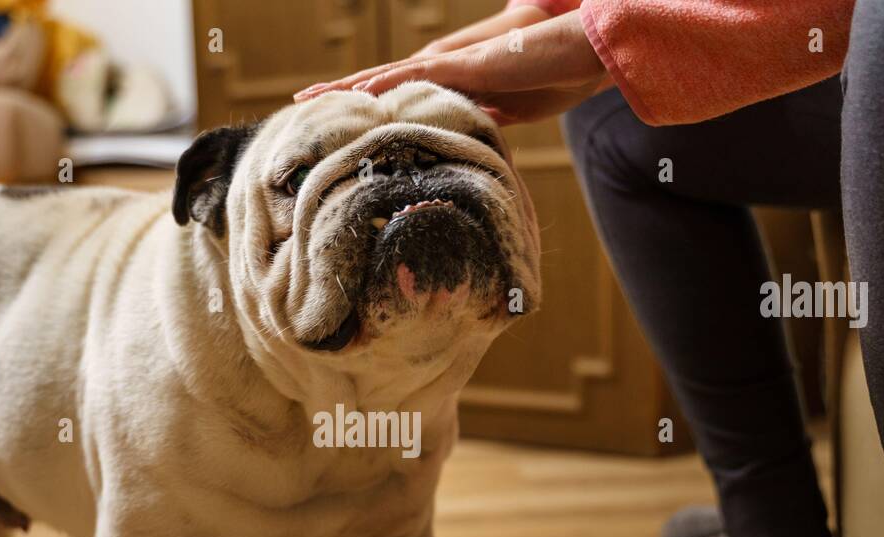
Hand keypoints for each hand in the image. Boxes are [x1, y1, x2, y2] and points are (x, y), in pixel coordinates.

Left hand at [293, 12, 605, 126]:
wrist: (583, 53)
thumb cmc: (556, 77)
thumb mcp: (512, 111)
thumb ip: (483, 118)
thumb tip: (464, 137)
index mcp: (454, 83)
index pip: (400, 94)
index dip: (366, 104)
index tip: (336, 119)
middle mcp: (445, 69)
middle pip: (381, 81)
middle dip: (340, 94)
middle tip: (300, 104)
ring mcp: (452, 64)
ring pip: (387, 75)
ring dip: (348, 87)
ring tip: (310, 98)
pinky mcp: (465, 66)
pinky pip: (416, 74)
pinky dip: (386, 83)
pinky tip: (359, 93)